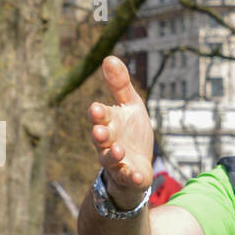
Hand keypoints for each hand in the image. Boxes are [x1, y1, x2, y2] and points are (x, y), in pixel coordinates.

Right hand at [88, 56, 154, 210]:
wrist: (138, 163)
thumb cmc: (131, 132)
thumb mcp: (131, 105)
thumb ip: (120, 85)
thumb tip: (108, 57)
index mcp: (109, 122)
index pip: (100, 116)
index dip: (98, 114)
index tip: (96, 109)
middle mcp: (108, 142)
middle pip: (99, 138)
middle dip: (99, 135)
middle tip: (100, 131)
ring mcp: (116, 161)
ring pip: (109, 159)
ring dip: (112, 154)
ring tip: (118, 150)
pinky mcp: (127, 176)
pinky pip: (127, 177)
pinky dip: (131, 176)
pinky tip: (136, 174)